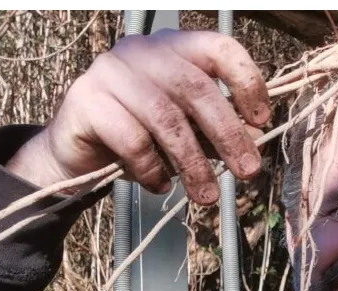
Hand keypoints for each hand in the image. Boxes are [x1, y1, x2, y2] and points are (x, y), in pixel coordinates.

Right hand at [7, 29, 270, 203]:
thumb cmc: (140, 138)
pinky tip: (159, 186)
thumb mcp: (186, 133)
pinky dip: (152, 169)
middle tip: (248, 172)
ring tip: (207, 196)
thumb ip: (216, 130)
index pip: (219, 48)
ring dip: (193, 163)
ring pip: (165, 117)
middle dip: (228, 134)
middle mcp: (141, 51)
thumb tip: (254, 138)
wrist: (77, 155)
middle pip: (196, 88)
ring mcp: (109, 71)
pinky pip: (131, 139)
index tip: (261, 121)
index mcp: (173, 48)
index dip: (246, 81)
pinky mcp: (84, 101)